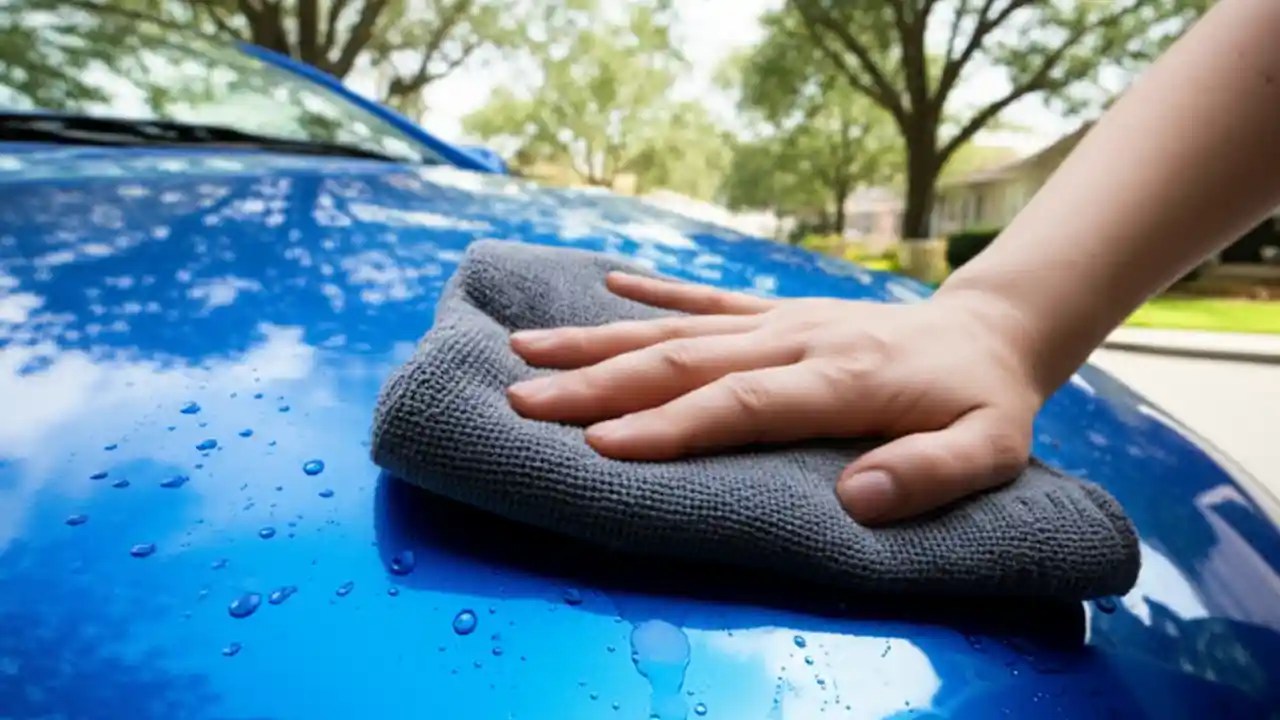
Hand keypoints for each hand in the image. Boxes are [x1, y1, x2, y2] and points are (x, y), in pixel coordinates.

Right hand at [507, 272, 1048, 524]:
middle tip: (524, 401)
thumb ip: (929, 475)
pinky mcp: (776, 310)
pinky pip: (707, 297)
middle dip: (601, 383)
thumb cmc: (982, 403)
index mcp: (842, 380)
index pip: (741, 404)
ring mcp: (781, 320)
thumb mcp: (987, 449)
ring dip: (602, 340)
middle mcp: (797, 341)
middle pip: (686, 361)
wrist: (989, 329)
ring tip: (528, 349)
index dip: (671, 424)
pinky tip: (605, 283)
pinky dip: (654, 290)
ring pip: (678, 327)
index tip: (601, 444)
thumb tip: (855, 500)